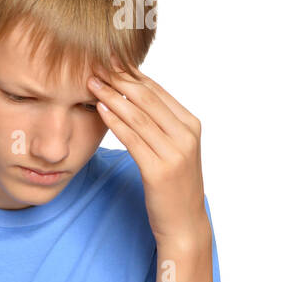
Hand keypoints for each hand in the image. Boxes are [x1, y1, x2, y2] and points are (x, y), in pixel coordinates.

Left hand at [88, 62, 207, 246]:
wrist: (184, 222)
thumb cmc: (172, 184)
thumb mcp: (172, 148)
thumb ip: (158, 123)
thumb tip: (132, 94)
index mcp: (190, 124)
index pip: (156, 91)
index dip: (130, 73)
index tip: (108, 58)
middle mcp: (186, 134)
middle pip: (147, 98)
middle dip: (118, 79)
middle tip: (94, 63)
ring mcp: (175, 152)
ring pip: (138, 116)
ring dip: (111, 96)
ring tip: (90, 81)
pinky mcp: (159, 170)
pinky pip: (133, 139)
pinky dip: (115, 121)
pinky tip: (99, 108)